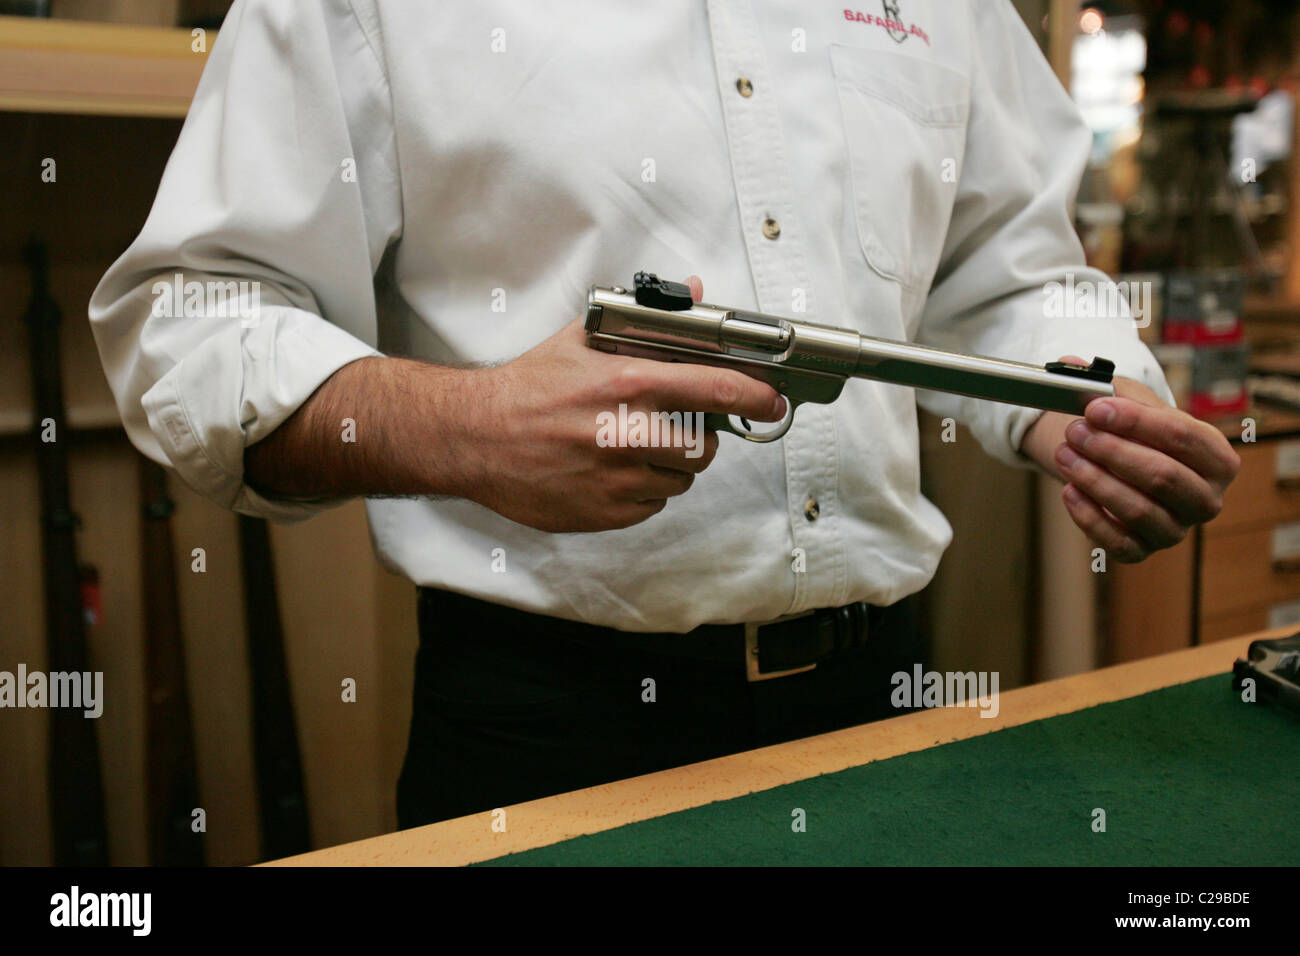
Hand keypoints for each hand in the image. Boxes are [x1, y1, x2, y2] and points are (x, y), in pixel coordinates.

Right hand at [464, 276, 785, 531]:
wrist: (474, 439)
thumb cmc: (528, 388)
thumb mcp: (583, 339)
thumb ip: (645, 320)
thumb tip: (694, 292)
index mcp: (627, 383)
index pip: (717, 389)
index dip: (758, 398)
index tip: (773, 403)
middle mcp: (628, 432)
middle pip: (707, 445)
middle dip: (702, 437)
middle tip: (676, 427)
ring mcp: (617, 478)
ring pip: (682, 478)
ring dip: (671, 465)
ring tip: (633, 447)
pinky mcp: (605, 512)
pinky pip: (652, 505)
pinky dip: (643, 491)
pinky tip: (613, 471)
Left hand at [1026, 359, 1240, 561]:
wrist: (1124, 465)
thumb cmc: (1134, 431)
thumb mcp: (1130, 402)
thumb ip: (1104, 383)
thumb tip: (1072, 367)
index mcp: (1217, 458)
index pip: (1182, 437)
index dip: (1136, 422)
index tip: (1095, 408)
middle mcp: (1206, 498)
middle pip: (1163, 476)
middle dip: (1112, 451)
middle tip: (1075, 431)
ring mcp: (1176, 529)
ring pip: (1138, 510)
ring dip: (1095, 480)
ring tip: (1064, 454)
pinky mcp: (1142, 550)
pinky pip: (1117, 543)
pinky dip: (1089, 517)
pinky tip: (1068, 490)